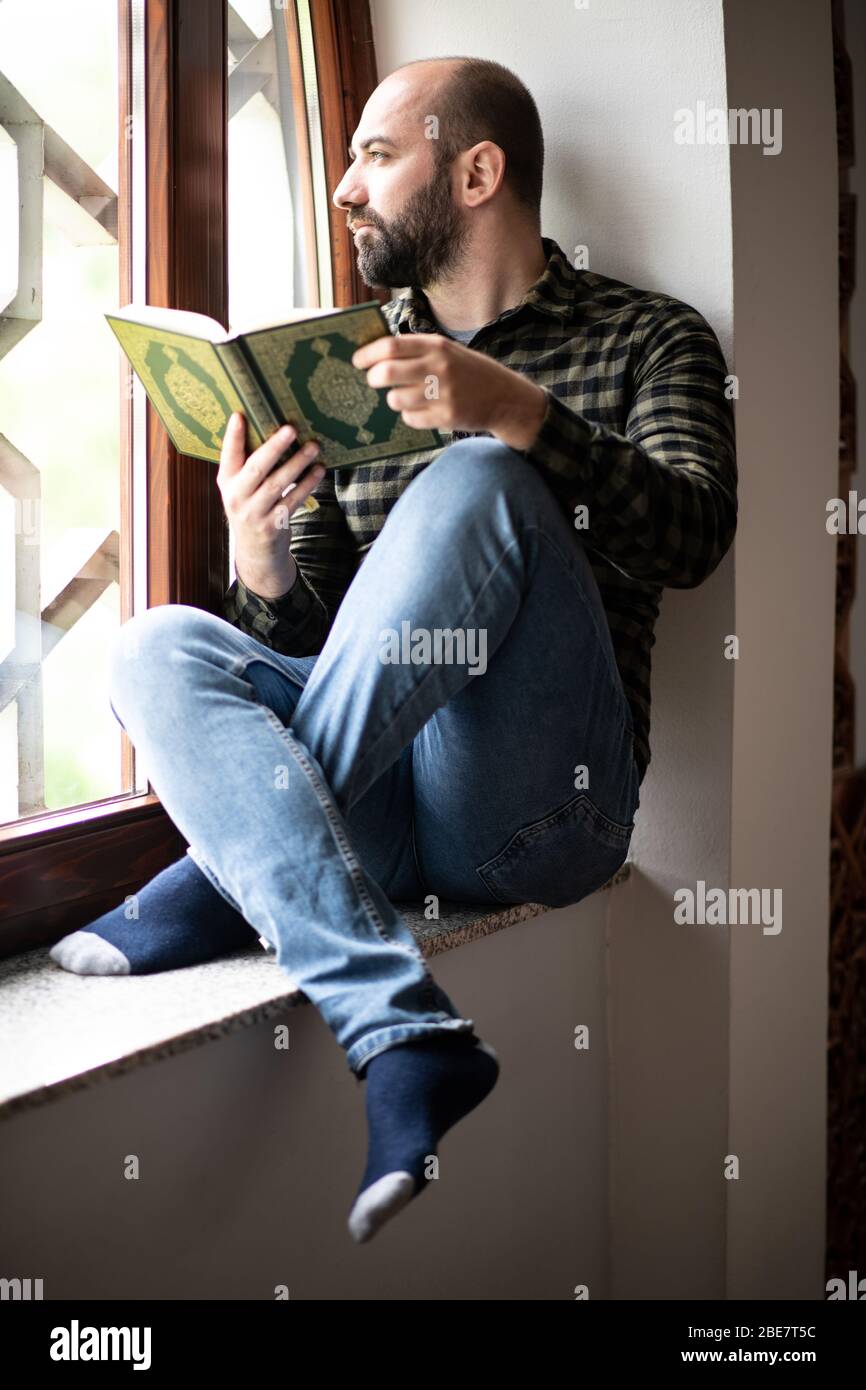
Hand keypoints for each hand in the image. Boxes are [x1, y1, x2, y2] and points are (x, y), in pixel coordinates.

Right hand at [216, 412, 324, 598]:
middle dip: (274, 448)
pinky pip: (293, 500)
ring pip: (278, 484)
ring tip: (313, 447)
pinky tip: (319, 470)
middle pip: (256, 469)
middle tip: (291, 429)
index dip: (232, 437)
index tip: (239, 416)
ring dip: (297, 463)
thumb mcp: (240, 487)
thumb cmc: (251, 506)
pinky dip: (307, 484)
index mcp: (226, 482)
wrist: (255, 550)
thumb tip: (264, 427)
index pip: (227, 456)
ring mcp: (254, 513)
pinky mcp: (273, 525)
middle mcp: (237, 497)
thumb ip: (246, 463)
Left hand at [351, 332, 546, 449]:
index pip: (391, 346)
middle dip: (373, 379)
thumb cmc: (469, 372)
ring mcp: (442, 394)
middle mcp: (439, 368)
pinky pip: (411, 418)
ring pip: (395, 399)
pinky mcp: (446, 417)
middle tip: (373, 380)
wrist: (506, 398)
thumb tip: (376, 355)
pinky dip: (410, 415)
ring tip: (404, 396)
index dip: (367, 354)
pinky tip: (422, 410)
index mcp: (437, 346)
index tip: (356, 360)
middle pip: (386, 373)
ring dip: (393, 399)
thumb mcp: (448, 351)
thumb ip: (418, 351)